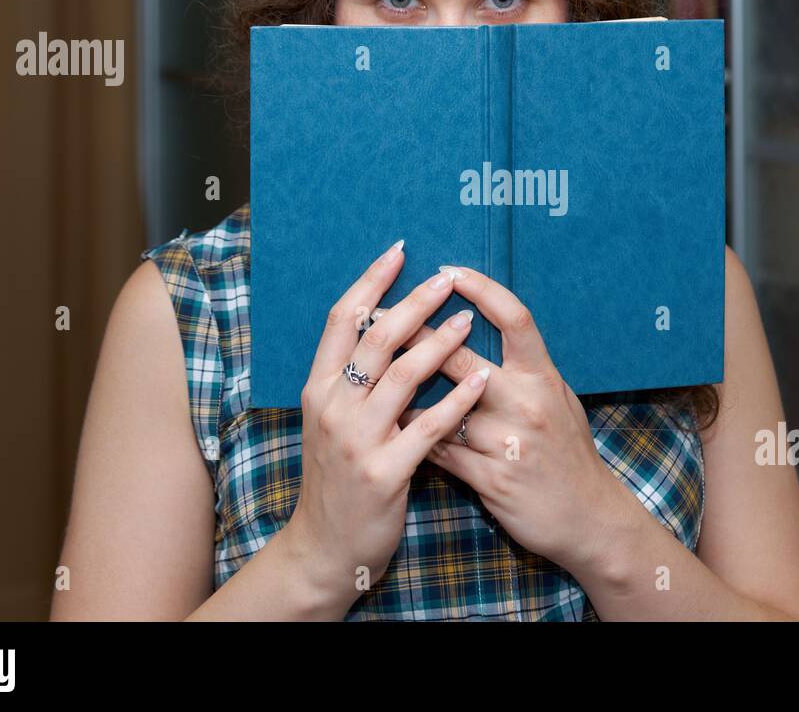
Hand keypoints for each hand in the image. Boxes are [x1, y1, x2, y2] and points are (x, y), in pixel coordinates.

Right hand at [279, 243, 489, 613]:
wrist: (325, 547)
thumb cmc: (338, 478)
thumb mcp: (331, 423)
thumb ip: (352, 379)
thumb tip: (384, 324)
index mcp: (318, 389)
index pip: (342, 320)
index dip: (371, 281)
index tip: (400, 252)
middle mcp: (332, 408)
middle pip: (375, 338)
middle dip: (414, 301)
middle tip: (447, 277)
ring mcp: (356, 441)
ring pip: (402, 375)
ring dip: (440, 342)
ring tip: (468, 318)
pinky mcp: (384, 473)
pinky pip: (428, 427)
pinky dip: (456, 400)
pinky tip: (480, 380)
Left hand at [400, 266, 633, 575]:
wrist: (588, 519)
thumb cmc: (570, 453)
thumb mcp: (559, 400)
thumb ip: (526, 369)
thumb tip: (493, 327)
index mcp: (543, 377)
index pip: (514, 319)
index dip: (481, 289)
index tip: (449, 270)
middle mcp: (527, 404)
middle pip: (461, 358)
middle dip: (416, 333)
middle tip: (381, 314)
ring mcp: (508, 442)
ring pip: (440, 409)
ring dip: (403, 394)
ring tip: (369, 374)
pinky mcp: (491, 478)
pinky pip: (440, 452)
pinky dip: (415, 438)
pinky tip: (391, 427)